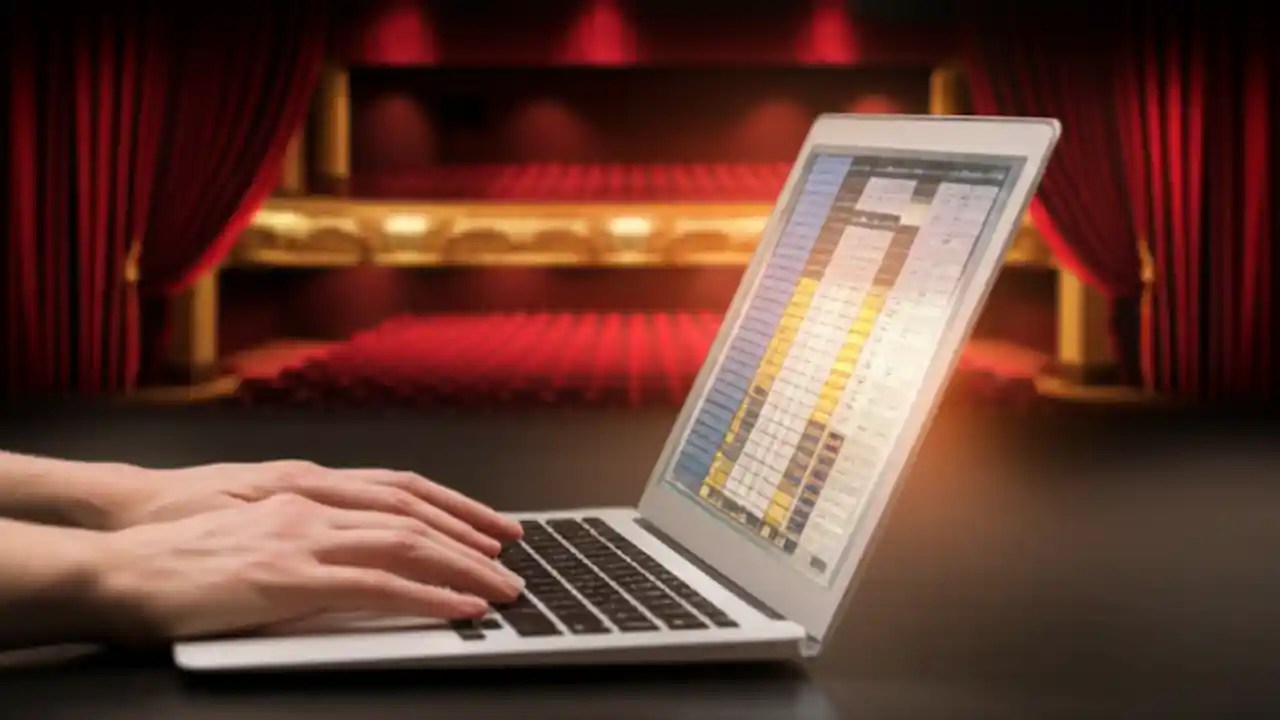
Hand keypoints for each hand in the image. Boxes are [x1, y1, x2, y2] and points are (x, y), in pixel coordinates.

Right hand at [107, 460, 521, 555]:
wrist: (116, 561)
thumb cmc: (176, 547)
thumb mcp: (253, 526)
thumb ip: (305, 531)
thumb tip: (351, 551)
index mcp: (304, 490)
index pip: (399, 491)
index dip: (452, 508)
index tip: (490, 527)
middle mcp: (311, 504)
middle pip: (414, 515)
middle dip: (471, 538)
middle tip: (514, 559)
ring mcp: (301, 538)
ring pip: (405, 545)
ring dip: (462, 569)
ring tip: (500, 590)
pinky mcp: (287, 578)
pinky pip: (375, 586)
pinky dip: (426, 596)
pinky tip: (456, 609)